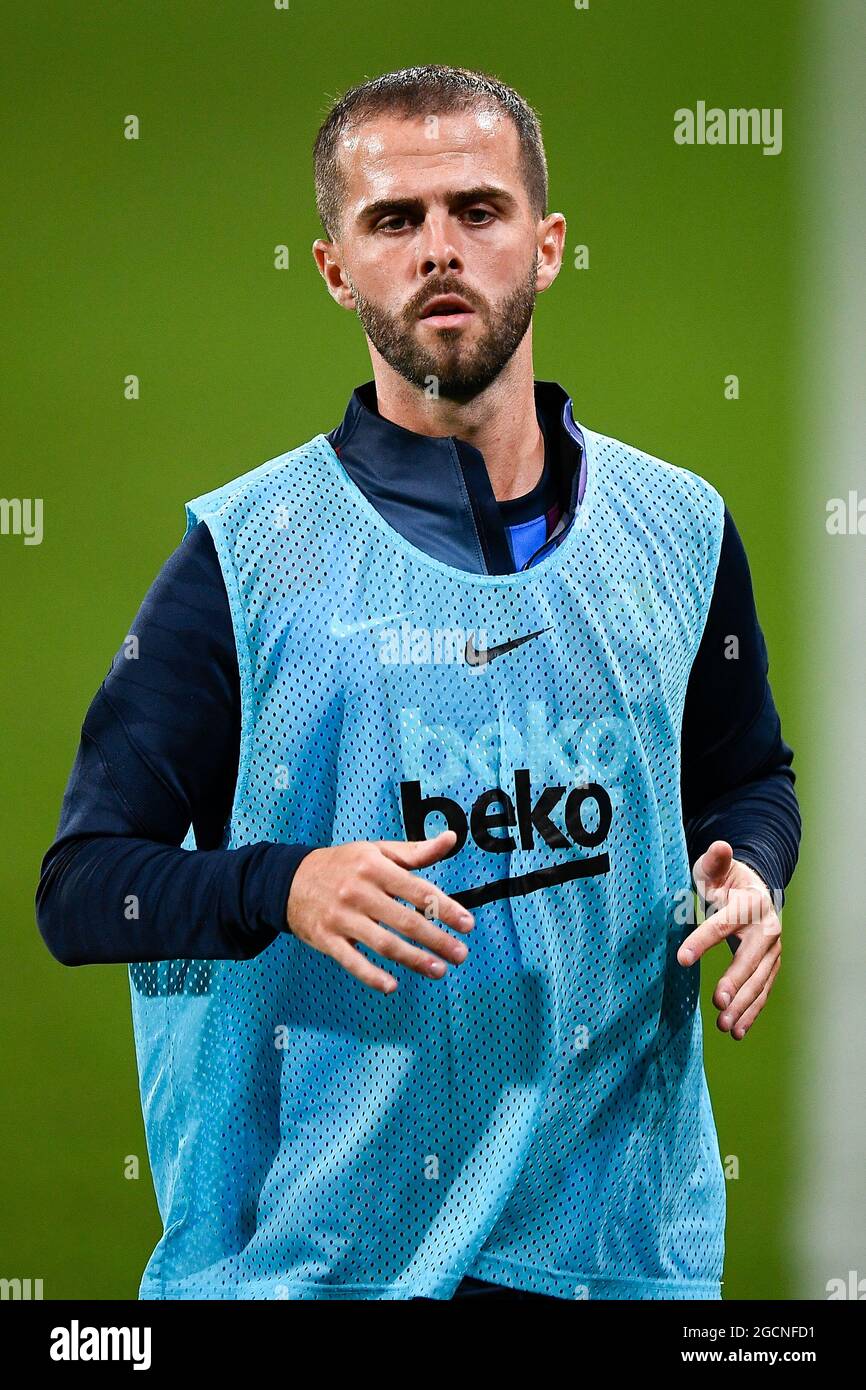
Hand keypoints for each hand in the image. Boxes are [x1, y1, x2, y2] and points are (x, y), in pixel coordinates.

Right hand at [285, 828, 473, 995]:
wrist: (288, 880)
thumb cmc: (341, 865)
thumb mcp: (376, 851)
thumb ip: (415, 852)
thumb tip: (451, 839)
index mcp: (374, 868)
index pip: (417, 890)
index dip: (445, 908)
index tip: (467, 924)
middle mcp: (359, 892)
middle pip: (405, 920)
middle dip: (437, 939)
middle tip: (460, 954)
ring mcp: (341, 917)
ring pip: (383, 943)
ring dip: (414, 960)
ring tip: (439, 970)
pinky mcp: (326, 939)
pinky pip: (352, 961)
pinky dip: (371, 975)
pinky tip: (392, 986)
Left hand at [677, 839, 781, 1039]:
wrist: (754, 891)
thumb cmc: (725, 880)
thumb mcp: (715, 867)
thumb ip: (715, 860)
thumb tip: (720, 846)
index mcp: (751, 903)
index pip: (723, 923)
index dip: (703, 940)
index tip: (681, 957)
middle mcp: (767, 929)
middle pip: (750, 959)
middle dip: (735, 982)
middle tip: (717, 1003)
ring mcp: (772, 951)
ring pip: (759, 982)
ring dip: (743, 1006)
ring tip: (725, 1026)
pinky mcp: (770, 967)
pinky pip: (762, 992)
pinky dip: (751, 1012)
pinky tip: (737, 1031)